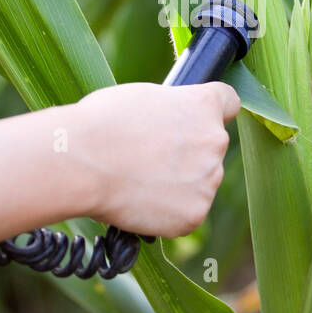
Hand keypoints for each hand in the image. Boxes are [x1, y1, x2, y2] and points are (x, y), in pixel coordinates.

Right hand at [71, 81, 239, 237]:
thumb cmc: (101, 124)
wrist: (82, 163)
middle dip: (187, 155)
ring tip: (137, 182)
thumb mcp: (142, 98)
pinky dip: (166, 213)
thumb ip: (169, 112)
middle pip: (210, 149)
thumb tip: (168, 127)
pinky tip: (140, 202)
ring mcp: (208, 181)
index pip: (229, 103)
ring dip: (177, 185)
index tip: (197, 122)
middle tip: (149, 160)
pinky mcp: (194, 215)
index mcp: (204, 105)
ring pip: (199, 184)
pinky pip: (184, 213)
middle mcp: (216, 141)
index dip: (211, 112)